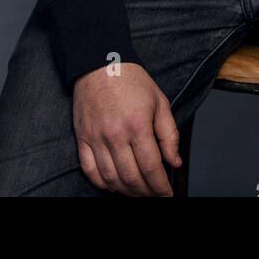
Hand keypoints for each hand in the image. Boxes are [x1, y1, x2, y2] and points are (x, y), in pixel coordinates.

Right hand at [72, 61, 181, 195]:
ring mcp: (96, 138)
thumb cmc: (132, 81)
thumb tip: (175, 162)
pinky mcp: (82, 138)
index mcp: (138, 125)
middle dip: (146, 193)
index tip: (167, 194)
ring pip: (111, 178)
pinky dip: (102, 183)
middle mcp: (116, 135)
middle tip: (154, 195)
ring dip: (126, 192)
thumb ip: (169, 134)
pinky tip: (113, 185)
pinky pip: (90, 170)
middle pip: (131, 177)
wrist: (100, 63)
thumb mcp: (159, 101)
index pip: (151, 167)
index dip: (161, 187)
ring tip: (137, 192)